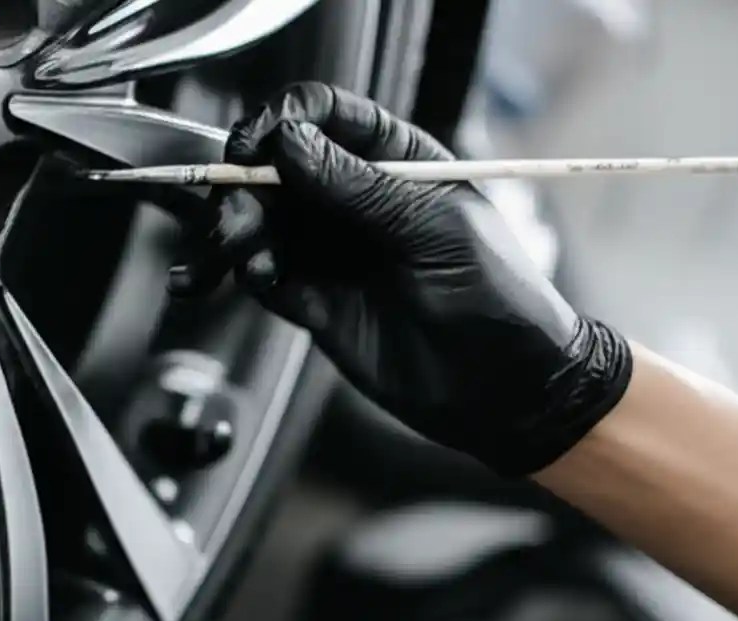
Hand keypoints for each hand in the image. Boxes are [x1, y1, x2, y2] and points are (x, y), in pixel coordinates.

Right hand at [169, 83, 632, 474]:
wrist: (502, 387)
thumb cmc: (494, 293)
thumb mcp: (431, 226)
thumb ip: (357, 185)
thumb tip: (290, 141)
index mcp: (394, 161)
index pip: (324, 116)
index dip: (282, 120)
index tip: (252, 145)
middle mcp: (354, 199)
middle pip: (276, 168)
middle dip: (245, 184)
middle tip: (235, 213)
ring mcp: (331, 249)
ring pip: (261, 222)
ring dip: (237, 230)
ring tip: (238, 252)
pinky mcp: (314, 299)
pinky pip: (264, 274)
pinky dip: (246, 272)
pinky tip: (255, 277)